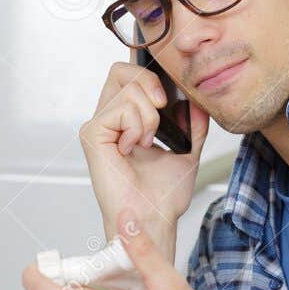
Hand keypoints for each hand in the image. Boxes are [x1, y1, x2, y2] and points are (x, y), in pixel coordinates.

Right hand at [80, 61, 207, 254]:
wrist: (155, 218)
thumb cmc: (163, 195)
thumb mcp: (187, 149)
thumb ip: (192, 122)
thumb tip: (196, 100)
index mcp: (124, 120)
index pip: (127, 75)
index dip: (148, 74)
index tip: (168, 97)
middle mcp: (107, 120)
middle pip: (121, 70)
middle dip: (150, 84)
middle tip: (162, 109)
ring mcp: (97, 126)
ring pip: (128, 89)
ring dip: (150, 117)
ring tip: (147, 143)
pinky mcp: (92, 135)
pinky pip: (121, 109)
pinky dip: (138, 127)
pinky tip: (134, 149)